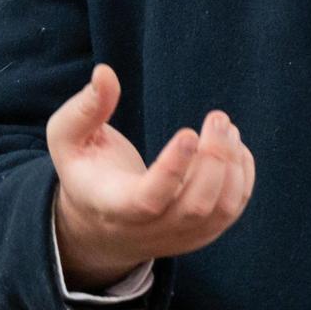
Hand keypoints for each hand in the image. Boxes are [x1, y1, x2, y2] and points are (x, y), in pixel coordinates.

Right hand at [47, 64, 255, 291]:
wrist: (100, 223)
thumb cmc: (86, 170)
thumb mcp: (68, 140)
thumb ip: (83, 109)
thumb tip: (104, 73)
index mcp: (111, 206)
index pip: (147, 200)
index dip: (173, 169)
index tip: (188, 132)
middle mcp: (148, 229)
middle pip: (194, 206)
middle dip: (215, 158)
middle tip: (217, 118)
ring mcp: (178, 236)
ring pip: (220, 211)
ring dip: (232, 165)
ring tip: (225, 128)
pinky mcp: (201, 234)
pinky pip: (233, 210)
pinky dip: (242, 175)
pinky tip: (233, 146)